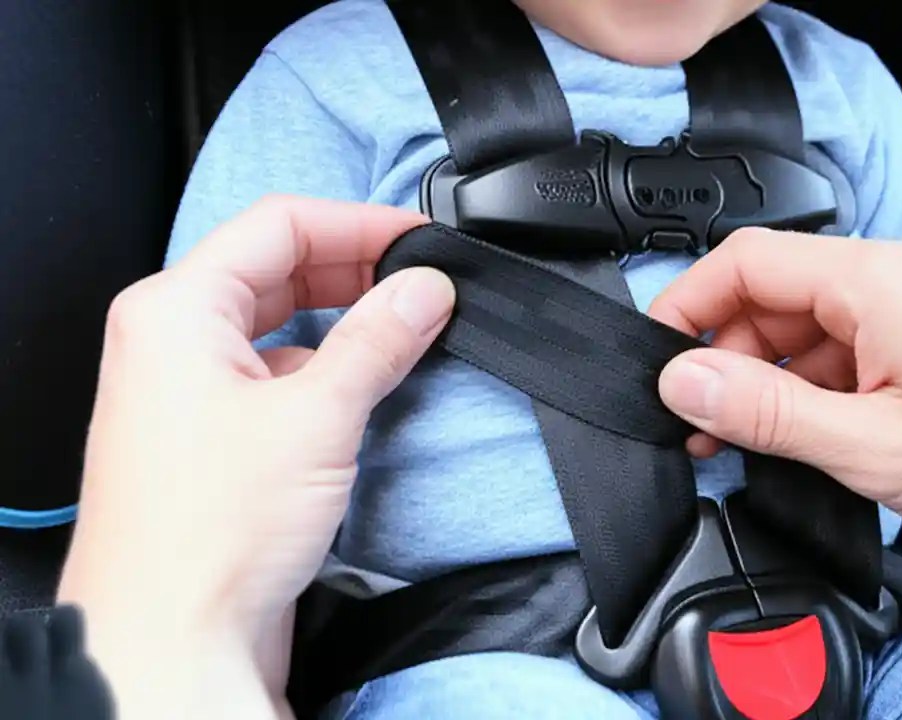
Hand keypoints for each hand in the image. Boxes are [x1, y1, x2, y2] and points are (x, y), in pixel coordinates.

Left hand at [57, 196, 451, 717]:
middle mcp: (172, 340)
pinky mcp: (210, 436)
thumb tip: (425, 288)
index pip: (278, 227)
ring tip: (407, 332)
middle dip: (354, 272)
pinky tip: (366, 386)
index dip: (358, 226)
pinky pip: (273, 375)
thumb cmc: (208, 534)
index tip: (420, 243)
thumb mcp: (316, 417)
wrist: (171, 636)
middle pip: (275, 270)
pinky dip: (324, 369)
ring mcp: (187, 389)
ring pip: (277, 324)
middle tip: (424, 286)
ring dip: (343, 322)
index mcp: (175, 310)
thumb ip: (379, 340)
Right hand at [649, 228, 901, 559]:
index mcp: (882, 282)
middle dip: (730, 360)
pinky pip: (854, 348)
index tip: (658, 366)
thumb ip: (768, 412)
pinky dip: (823, 391)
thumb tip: (684, 380)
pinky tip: (820, 443)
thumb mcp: (876, 449)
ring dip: (777, 385)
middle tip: (708, 431)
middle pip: (775, 295)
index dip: (687, 310)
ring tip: (765, 449)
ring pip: (812, 328)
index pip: (746, 262)